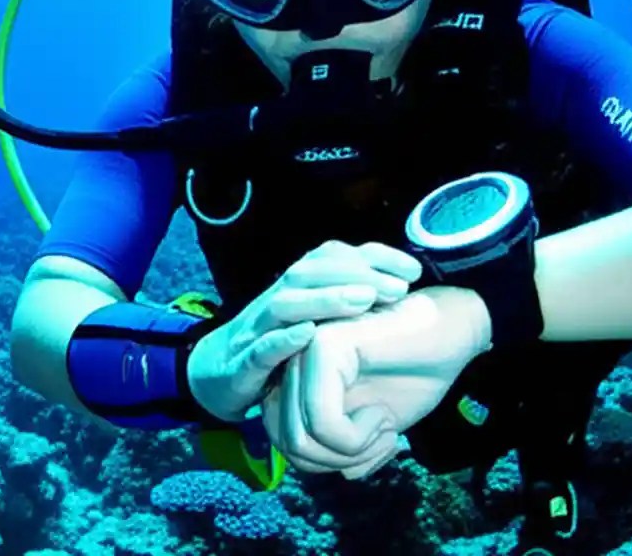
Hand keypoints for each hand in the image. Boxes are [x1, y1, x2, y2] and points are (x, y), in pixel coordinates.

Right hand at [187, 241, 421, 422]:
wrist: (217, 374)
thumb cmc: (279, 344)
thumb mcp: (314, 318)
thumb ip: (346, 299)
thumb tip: (399, 285)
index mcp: (298, 286)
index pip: (333, 257)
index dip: (372, 257)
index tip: (413, 270)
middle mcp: (278, 299)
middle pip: (311, 271)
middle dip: (356, 273)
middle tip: (398, 286)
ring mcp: (257, 329)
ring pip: (286, 303)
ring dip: (325, 298)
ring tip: (363, 299)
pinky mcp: (243, 364)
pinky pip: (261, 348)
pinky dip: (283, 339)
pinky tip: (309, 334)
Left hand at [261, 286, 491, 477]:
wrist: (453, 330)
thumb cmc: (416, 372)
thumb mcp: (374, 426)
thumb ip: (346, 449)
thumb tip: (344, 474)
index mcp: (295, 379)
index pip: (282, 442)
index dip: (328, 463)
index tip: (372, 447)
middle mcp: (288, 362)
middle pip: (286, 445)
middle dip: (338, 462)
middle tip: (381, 442)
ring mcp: (302, 350)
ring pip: (298, 439)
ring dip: (351, 451)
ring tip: (384, 427)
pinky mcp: (323, 347)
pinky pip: (321, 421)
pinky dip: (357, 437)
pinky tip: (384, 415)